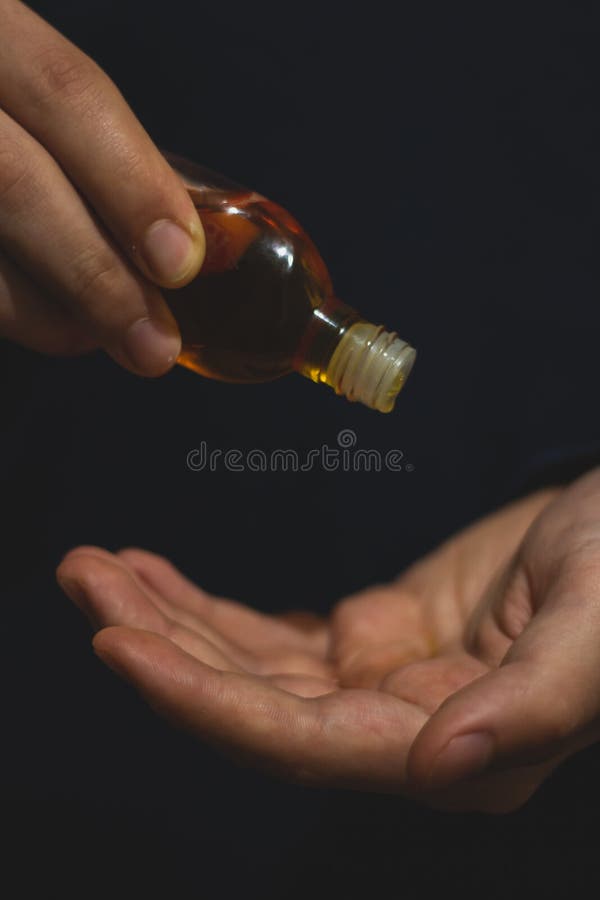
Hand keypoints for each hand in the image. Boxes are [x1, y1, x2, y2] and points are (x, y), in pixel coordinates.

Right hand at [0, 0, 203, 371]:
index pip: (67, 91)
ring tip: (113, 338)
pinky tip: (62, 328)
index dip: (132, 181)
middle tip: (155, 342)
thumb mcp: (36, 92)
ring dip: (58, 311)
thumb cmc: (10, 115)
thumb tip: (183, 235)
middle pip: (18, 180)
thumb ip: (94, 144)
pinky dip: (21, 316)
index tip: (181, 259)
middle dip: (98, 273)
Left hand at [57, 468, 599, 811]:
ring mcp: (380, 685)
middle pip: (252, 703)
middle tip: (85, 577)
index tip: (119, 644)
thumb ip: (527, 705)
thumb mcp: (596, 627)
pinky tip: (155, 577)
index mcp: (459, 747)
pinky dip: (207, 605)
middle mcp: (403, 731)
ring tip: (98, 567)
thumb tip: (440, 766)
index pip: (301, 743)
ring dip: (169, 618)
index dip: (204, 702)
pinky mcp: (372, 637)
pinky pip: (271, 633)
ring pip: (249, 665)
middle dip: (159, 643)